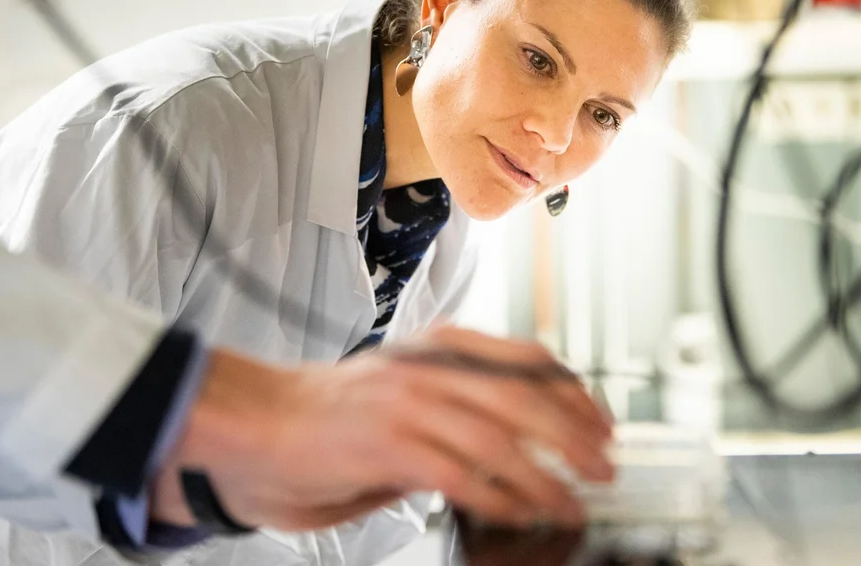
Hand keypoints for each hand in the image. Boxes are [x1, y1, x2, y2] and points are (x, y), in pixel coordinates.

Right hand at [151, 325, 613, 530]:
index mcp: (439, 346)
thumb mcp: (405, 387)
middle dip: (576, 436)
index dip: (574, 393)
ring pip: (503, 439)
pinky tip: (522, 515)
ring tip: (574, 503)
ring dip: (548, 477)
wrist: (256, 418)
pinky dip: (502, 499)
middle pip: (528, 397)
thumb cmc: (327, 410)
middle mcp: (431, 366)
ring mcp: (410, 402)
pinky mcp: (387, 444)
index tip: (601, 423)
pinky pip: (463, 475)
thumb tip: (516, 442)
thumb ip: (456, 404)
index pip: (529, 359)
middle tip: (605, 468)